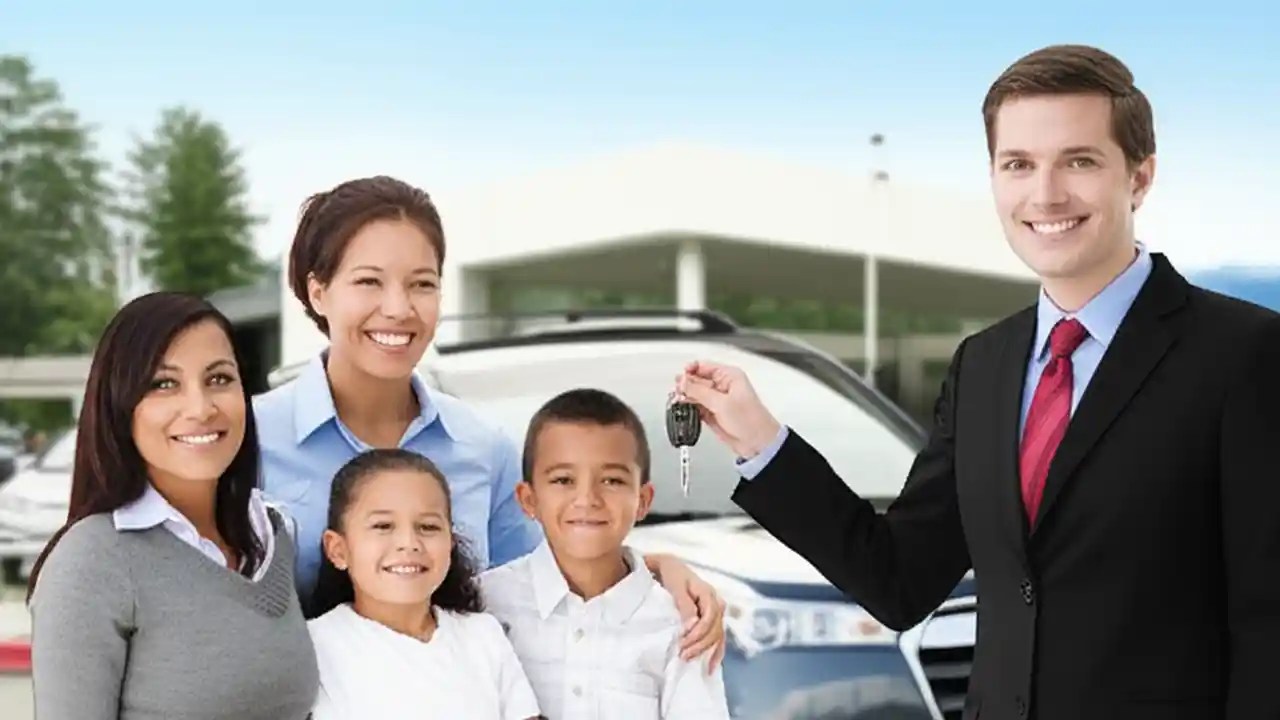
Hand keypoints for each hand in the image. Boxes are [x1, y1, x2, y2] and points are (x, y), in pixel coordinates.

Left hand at [646, 553, 726, 672]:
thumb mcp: (675, 586)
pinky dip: (715, 652)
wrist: (669, 569)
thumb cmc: (671, 575)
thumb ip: (684, 604)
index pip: (709, 617)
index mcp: (708, 593)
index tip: (683, 642)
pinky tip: (711, 666)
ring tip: (690, 660)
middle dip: (700, 644)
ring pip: (717, 635)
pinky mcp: (711, 620)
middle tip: (683, 655)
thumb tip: (692, 624)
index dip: (698, 633)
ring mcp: (715, 612)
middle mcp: (716, 604)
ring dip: (706, 650)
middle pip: (715, 629)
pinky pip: (718, 637)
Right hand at [677, 360, 781, 458]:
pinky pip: (698, 407)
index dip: (691, 370)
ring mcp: (718, 401)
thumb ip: (699, 391)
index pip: (704, 366)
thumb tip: (683, 381)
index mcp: (730, 376)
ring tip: (679, 402)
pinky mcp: (714, 414)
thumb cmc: (751, 421)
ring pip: (696, 394)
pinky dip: (691, 409)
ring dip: (687, 398)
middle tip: (678, 392)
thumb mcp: (722, 403)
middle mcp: (723, 386)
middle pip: (697, 380)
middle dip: (686, 385)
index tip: (681, 378)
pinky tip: (686, 411)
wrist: (757, 443)